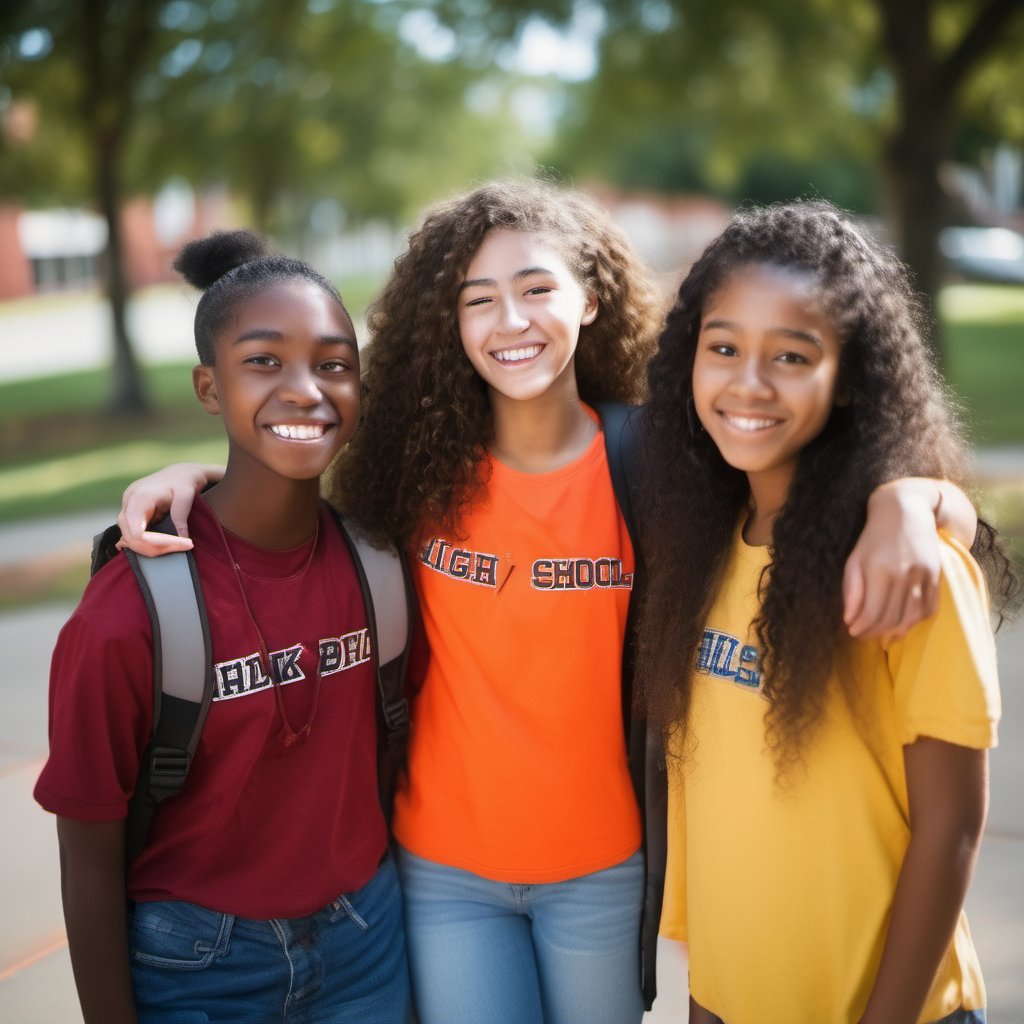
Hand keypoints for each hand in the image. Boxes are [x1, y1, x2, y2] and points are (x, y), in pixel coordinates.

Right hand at [116, 463, 223, 555]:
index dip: (156, 544)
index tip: (183, 543)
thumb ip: (180, 516)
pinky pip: (133, 534)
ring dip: (152, 547)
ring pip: (130, 538)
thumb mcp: (186, 495)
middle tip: (184, 546)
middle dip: (156, 548)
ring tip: (178, 545)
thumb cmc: (184, 480)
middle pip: (131, 537)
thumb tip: (181, 538)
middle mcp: (129, 501)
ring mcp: (128, 507)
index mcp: (139, 496)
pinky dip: (149, 543)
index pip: (136, 532)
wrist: (180, 472)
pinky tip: (167, 543)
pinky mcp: (132, 512)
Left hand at [843, 479, 943, 638]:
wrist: (906, 511)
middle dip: (874, 632)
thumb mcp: (855, 559)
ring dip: (894, 631)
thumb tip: (849, 619)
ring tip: (880, 632)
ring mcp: (924, 576)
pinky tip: (901, 623)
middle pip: (891, 619)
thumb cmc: (874, 538)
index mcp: (880, 571)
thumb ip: (852, 590)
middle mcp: (904, 575)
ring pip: (910, 618)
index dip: (862, 628)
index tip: (852, 632)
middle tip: (863, 635)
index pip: (872, 613)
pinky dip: (915, 622)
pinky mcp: (937, 577)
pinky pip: (929, 610)